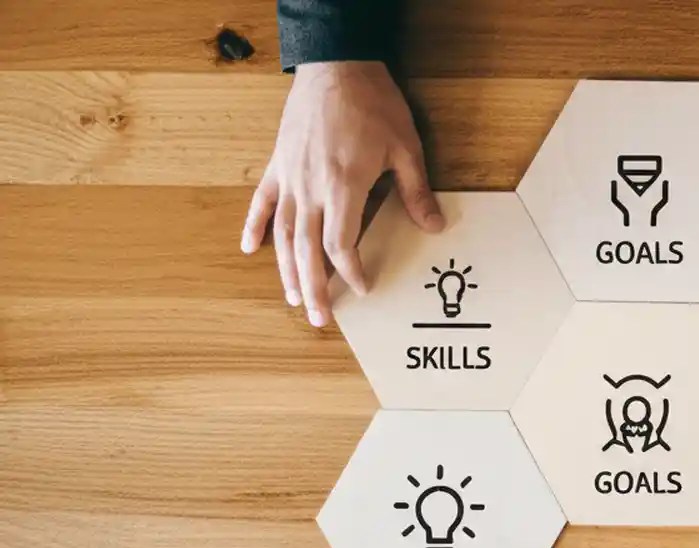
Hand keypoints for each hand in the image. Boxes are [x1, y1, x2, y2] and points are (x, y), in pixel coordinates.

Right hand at [241, 61, 444, 326]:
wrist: (336, 64)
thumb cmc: (373, 103)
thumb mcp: (405, 147)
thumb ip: (416, 191)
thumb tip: (434, 226)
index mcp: (343, 186)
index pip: (341, 244)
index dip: (351, 271)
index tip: (364, 287)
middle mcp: (310, 188)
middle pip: (306, 250)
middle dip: (314, 288)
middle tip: (319, 319)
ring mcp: (289, 176)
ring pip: (282, 233)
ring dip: (285, 269)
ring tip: (292, 297)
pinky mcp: (277, 163)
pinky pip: (261, 201)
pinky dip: (254, 227)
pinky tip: (250, 250)